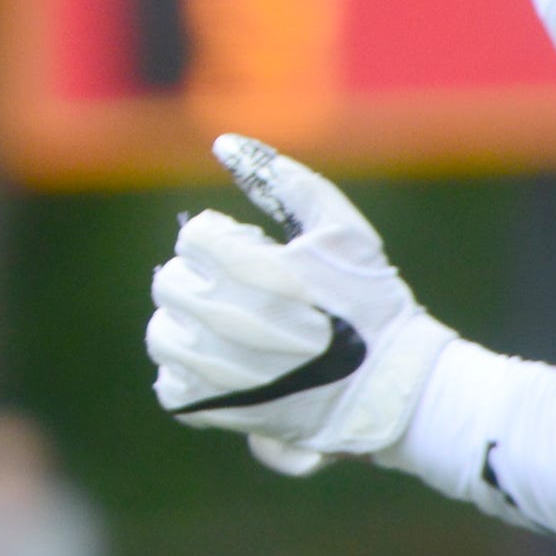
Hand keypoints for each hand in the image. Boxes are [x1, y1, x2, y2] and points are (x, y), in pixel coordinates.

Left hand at [146, 133, 454, 473]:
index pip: (193, 237)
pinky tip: (224, 364)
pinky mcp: (218, 410)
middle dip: (200, 278)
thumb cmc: (371, 304)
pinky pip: (169, 385)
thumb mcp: (342, 230)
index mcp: (253, 270)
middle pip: (168, 282)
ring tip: (228, 326)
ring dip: (188, 324)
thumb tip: (224, 144)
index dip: (222, 239)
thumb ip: (284, 179)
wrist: (394, 389)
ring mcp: (218, 371)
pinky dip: (188, 373)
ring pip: (162, 334)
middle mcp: (226, 320)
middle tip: (240, 289)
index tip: (253, 254)